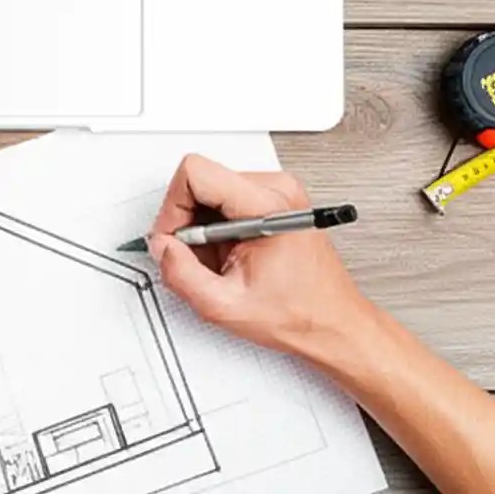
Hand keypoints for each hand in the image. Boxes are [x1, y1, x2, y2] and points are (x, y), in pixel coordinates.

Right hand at [149, 155, 371, 359]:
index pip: (195, 173)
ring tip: (219, 262)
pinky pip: (225, 201)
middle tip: (197, 259)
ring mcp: (277, 192)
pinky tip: (229, 256)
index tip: (174, 239)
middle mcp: (276, 188)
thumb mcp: (225, 305)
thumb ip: (181, 274)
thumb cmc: (298, 313)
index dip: (172, 207)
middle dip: (186, 223)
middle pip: (200, 180)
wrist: (332, 323)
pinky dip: (216, 230)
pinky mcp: (274, 201)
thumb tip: (162, 247)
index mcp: (268, 204)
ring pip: (209, 191)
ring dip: (201, 229)